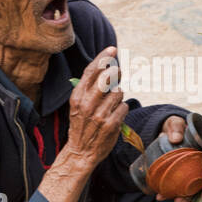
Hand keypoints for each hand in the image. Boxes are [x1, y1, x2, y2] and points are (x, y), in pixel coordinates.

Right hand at [63, 47, 128, 168]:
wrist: (81, 152)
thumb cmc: (82, 125)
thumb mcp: (78, 105)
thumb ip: (90, 88)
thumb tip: (109, 68)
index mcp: (77, 97)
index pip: (91, 72)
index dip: (102, 58)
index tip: (112, 49)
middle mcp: (87, 104)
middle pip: (107, 78)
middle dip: (115, 72)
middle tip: (117, 72)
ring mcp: (99, 115)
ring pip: (118, 92)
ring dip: (118, 95)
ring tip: (111, 104)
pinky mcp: (111, 125)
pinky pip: (124, 107)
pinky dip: (122, 109)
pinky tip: (115, 116)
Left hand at [156, 115, 201, 201]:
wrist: (165, 135)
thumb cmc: (175, 128)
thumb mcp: (175, 123)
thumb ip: (176, 127)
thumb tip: (175, 139)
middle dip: (199, 192)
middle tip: (186, 196)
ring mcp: (196, 173)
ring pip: (196, 189)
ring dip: (187, 198)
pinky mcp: (186, 179)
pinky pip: (183, 189)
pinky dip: (173, 194)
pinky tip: (161, 196)